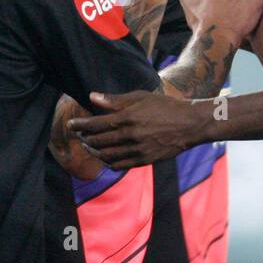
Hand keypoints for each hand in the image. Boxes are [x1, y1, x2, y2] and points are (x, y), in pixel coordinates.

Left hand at [68, 89, 208, 168]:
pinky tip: (105, 158)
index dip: (80, 125)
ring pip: (107, 155)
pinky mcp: (144, 160)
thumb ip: (116, 99)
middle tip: (79, 135)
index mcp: (128, 117)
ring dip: (94, 151)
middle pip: (98, 140)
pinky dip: (108, 163)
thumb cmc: (166, 107)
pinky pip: (120, 165)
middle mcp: (131, 135)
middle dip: (85, 138)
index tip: (71, 125)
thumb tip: (92, 97)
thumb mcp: (141, 97)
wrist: (191, 124)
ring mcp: (138, 149)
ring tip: (90, 146)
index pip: (96, 124)